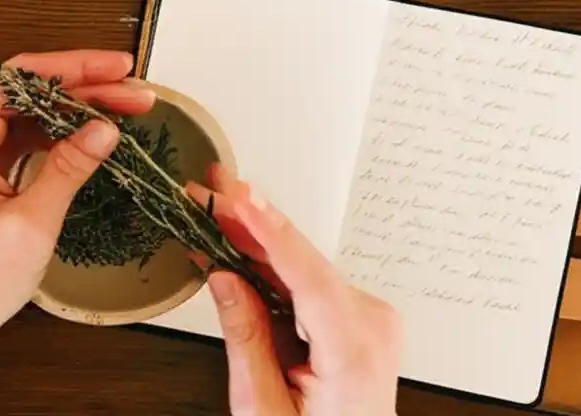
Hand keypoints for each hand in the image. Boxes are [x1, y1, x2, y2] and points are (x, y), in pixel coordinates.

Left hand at [0, 49, 154, 341]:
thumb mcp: (33, 222)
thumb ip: (70, 167)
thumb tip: (106, 128)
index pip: (23, 78)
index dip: (76, 69)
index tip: (119, 68)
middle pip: (28, 90)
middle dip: (84, 89)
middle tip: (135, 94)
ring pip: (28, 112)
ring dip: (75, 111)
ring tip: (124, 111)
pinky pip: (20, 136)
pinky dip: (57, 135)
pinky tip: (92, 137)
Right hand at [187, 166, 401, 415]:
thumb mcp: (263, 409)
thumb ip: (245, 339)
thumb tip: (224, 278)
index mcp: (354, 355)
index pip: (309, 278)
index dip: (271, 232)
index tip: (241, 197)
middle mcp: (371, 328)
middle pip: (302, 263)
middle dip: (250, 222)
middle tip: (209, 188)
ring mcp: (367, 319)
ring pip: (300, 268)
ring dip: (254, 238)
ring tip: (212, 206)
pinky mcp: (355, 317)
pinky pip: (306, 282)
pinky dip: (268, 264)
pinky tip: (235, 241)